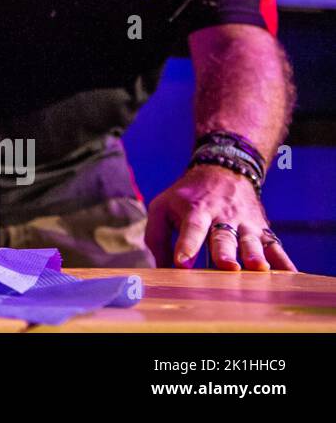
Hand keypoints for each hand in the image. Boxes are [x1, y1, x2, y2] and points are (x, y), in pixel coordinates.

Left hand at [145, 164, 296, 271]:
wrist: (224, 170)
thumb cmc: (187, 196)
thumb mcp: (162, 207)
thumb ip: (156, 237)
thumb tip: (160, 269)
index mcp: (196, 210)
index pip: (190, 228)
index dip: (186, 245)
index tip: (181, 263)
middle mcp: (223, 216)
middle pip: (223, 237)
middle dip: (225, 252)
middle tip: (226, 266)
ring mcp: (246, 224)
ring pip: (251, 241)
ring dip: (255, 255)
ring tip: (258, 268)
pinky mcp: (263, 230)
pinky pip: (275, 247)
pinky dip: (283, 261)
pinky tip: (290, 275)